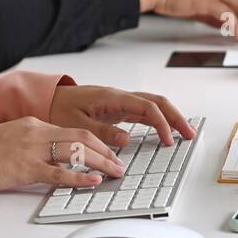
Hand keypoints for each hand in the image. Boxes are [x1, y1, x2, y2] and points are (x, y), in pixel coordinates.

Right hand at [0, 117, 124, 192]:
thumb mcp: (12, 137)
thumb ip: (34, 142)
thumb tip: (54, 156)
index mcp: (34, 123)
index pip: (73, 129)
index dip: (95, 140)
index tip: (108, 150)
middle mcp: (36, 131)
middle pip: (81, 136)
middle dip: (105, 149)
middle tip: (119, 162)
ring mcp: (31, 148)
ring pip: (76, 151)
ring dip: (100, 162)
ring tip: (115, 171)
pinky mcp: (25, 167)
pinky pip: (59, 172)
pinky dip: (79, 177)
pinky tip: (92, 181)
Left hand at [49, 85, 196, 147]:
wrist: (47, 98)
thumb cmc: (58, 109)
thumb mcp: (76, 124)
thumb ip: (101, 132)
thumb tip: (126, 139)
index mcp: (112, 97)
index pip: (146, 108)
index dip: (161, 124)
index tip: (169, 141)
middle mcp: (119, 96)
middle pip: (157, 102)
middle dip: (176, 117)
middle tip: (190, 134)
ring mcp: (120, 101)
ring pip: (152, 105)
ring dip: (170, 117)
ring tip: (184, 134)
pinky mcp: (117, 108)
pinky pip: (143, 111)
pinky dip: (157, 120)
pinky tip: (164, 131)